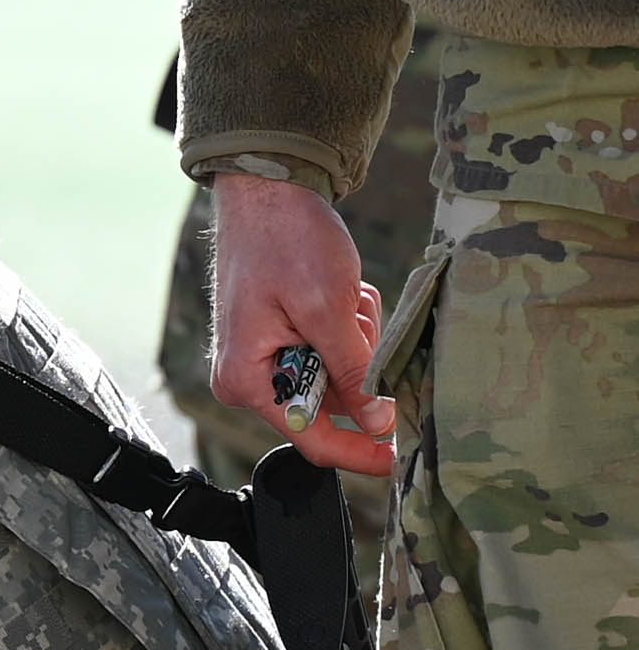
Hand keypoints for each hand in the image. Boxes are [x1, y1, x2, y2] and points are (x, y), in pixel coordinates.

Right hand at [208, 172, 396, 476]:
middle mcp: (249, 378)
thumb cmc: (284, 242)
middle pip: (328, 402)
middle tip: (355, 313)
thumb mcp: (328, 308)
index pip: (311, 438)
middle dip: (358, 363)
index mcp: (248, 381)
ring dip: (356, 338)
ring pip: (336, 374)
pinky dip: (347, 326)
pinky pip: (329, 351)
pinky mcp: (278, 340)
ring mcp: (263, 359)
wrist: (266, 193)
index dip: (360, 450)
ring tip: (345, 295)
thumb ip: (354, 370)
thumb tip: (379, 421)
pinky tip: (339, 292)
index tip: (400, 456)